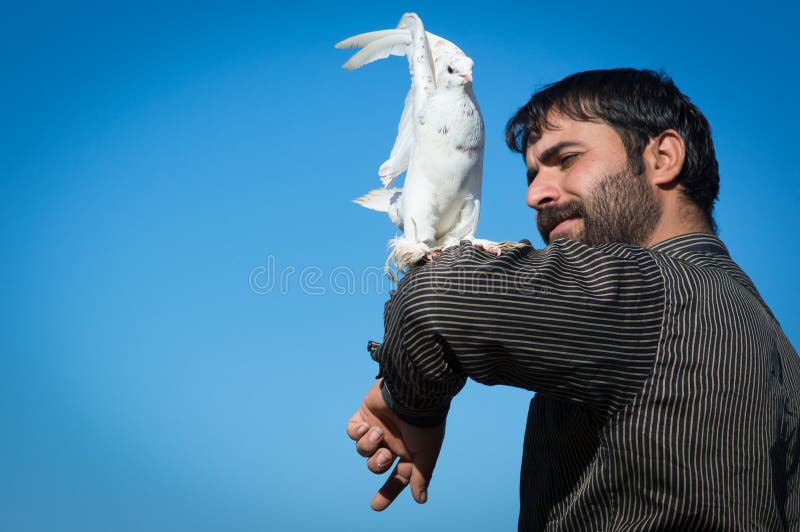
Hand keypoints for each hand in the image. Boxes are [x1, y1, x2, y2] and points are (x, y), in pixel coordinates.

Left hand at [346, 380, 444, 510]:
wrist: (413, 391)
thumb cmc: (423, 423)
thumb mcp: (426, 453)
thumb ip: (421, 476)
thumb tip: (420, 500)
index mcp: (409, 451)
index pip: (397, 477)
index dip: (387, 492)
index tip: (375, 507)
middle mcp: (393, 440)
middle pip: (376, 465)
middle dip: (377, 464)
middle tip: (385, 454)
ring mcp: (379, 427)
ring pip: (362, 449)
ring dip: (368, 446)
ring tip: (376, 434)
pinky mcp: (365, 414)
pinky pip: (352, 431)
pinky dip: (357, 432)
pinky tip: (367, 426)